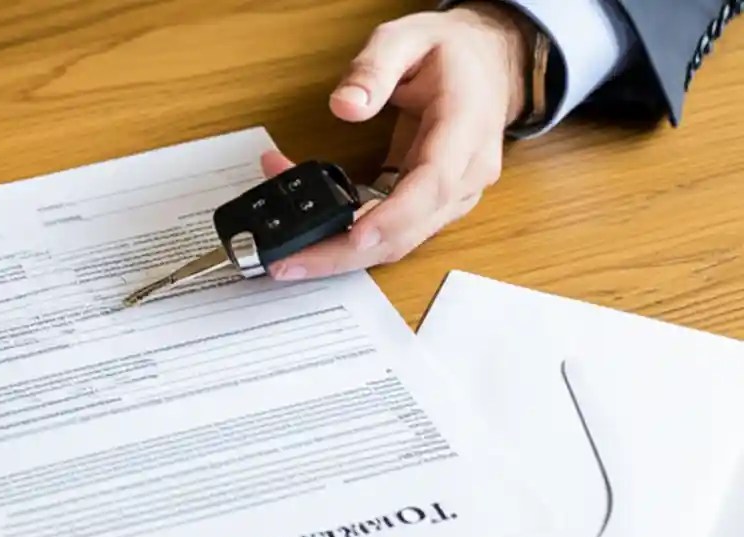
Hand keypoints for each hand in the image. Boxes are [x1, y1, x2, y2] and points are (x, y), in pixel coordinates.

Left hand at [267, 2, 532, 280]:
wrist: (488, 64)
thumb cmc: (451, 52)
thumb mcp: (408, 38)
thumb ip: (374, 68)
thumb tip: (345, 106)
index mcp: (466, 128)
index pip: (434, 183)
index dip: (394, 216)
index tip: (356, 235)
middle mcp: (465, 174)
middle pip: (407, 231)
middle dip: (344, 252)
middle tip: (287, 263)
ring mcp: (450, 197)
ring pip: (395, 242)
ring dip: (337, 249)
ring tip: (284, 252)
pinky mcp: (429, 206)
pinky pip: (388, 231)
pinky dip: (345, 233)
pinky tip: (308, 224)